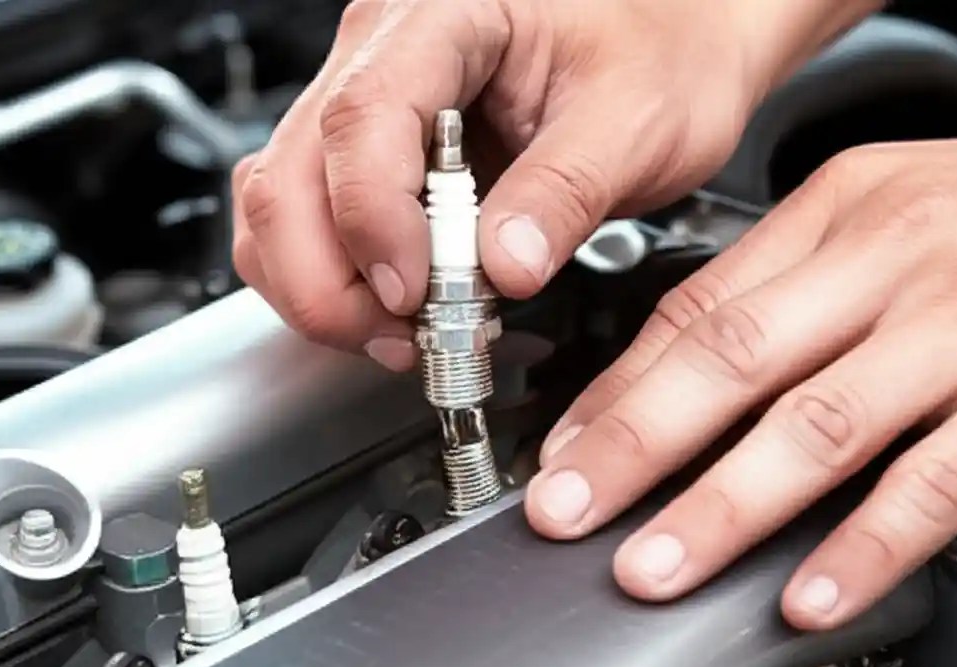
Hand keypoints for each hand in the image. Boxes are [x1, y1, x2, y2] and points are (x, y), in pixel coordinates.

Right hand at [231, 0, 877, 370]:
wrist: (675, 28)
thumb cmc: (662, 43)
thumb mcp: (637, 118)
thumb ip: (564, 192)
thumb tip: (501, 271)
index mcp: (442, 13)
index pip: (363, 119)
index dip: (372, 221)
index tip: (413, 296)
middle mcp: (380, 49)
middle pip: (290, 175)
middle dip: (328, 280)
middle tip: (401, 342)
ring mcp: (364, 99)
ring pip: (281, 206)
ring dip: (323, 288)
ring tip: (401, 337)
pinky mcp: (371, 151)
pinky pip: (311, 220)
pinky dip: (335, 278)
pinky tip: (393, 311)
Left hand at [527, 133, 956, 629]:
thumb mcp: (894, 209)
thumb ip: (794, 282)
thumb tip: (687, 363)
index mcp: (843, 209)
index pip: (700, 307)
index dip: (618, 389)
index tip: (564, 450)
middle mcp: (896, 260)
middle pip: (733, 361)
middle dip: (633, 447)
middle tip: (563, 509)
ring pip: (818, 426)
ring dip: (722, 508)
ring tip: (655, 566)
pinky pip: (935, 483)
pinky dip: (863, 546)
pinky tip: (809, 593)